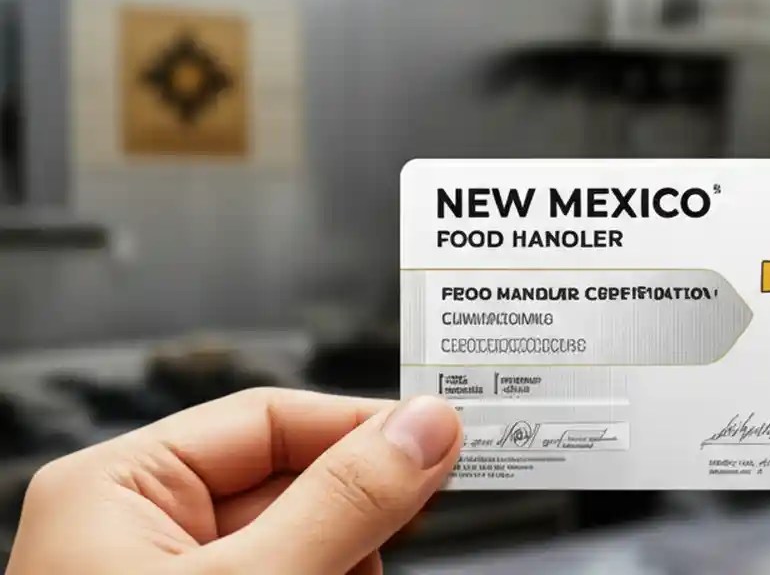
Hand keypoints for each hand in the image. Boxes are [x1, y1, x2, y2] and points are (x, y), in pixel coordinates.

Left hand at [6, 389, 460, 574]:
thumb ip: (343, 503)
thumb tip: (422, 430)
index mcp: (119, 489)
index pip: (270, 419)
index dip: (360, 428)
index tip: (440, 444)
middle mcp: (139, 530)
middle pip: (293, 484)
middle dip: (350, 525)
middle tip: (385, 552)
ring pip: (305, 544)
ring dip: (344, 572)